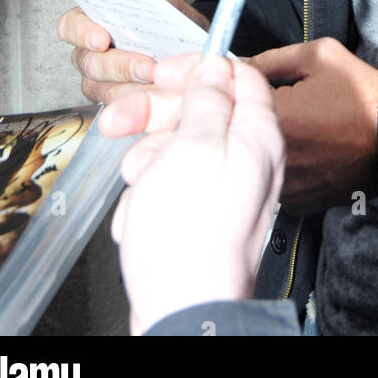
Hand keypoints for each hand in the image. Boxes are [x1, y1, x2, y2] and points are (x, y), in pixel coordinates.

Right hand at [56, 0, 208, 107]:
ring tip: (159, 84)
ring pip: (104, 90)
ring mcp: (98, 81)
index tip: (102, 39)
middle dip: (121, 66)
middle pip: (91, 63)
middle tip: (148, 68)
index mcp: (91, 22)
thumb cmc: (165, 22)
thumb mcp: (164, 5)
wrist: (181, 46)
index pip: (70, 25)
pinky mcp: (113, 103)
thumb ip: (155, 7)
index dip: (81, 32)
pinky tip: (159, 97)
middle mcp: (88, 53)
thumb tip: (155, 17)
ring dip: (133, 89)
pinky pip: (120, 107)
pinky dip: (141, 103)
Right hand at [111, 53, 284, 335]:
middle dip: (156, 117)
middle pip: (203, 113)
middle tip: (118, 122)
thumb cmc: (189, 236)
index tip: (161, 74)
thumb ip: (206, 100)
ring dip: (148, 161)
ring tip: (137, 184)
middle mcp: (251, 160)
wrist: (184, 310)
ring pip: (182, 150)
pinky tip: (140, 211)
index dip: (196, 69)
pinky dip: (152, 193)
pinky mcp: (208, 216)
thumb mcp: (193, 146)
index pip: (238, 77)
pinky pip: (176, 186)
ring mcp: (231, 189)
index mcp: (258, 136)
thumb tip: (214, 68)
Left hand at [246, 37, 377, 213]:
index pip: (234, 100)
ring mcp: (286, 184)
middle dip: (258, 117)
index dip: (247, 90)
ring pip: (259, 159)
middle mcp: (275, 157)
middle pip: (244, 133)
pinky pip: (277, 180)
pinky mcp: (298, 203)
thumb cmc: (363, 96)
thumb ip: (270, 59)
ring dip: (270, 144)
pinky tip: (310, 151)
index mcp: (276, 117)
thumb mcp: (319, 56)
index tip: (264, 87)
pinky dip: (287, 167)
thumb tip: (240, 67)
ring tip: (304, 130)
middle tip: (292, 107)